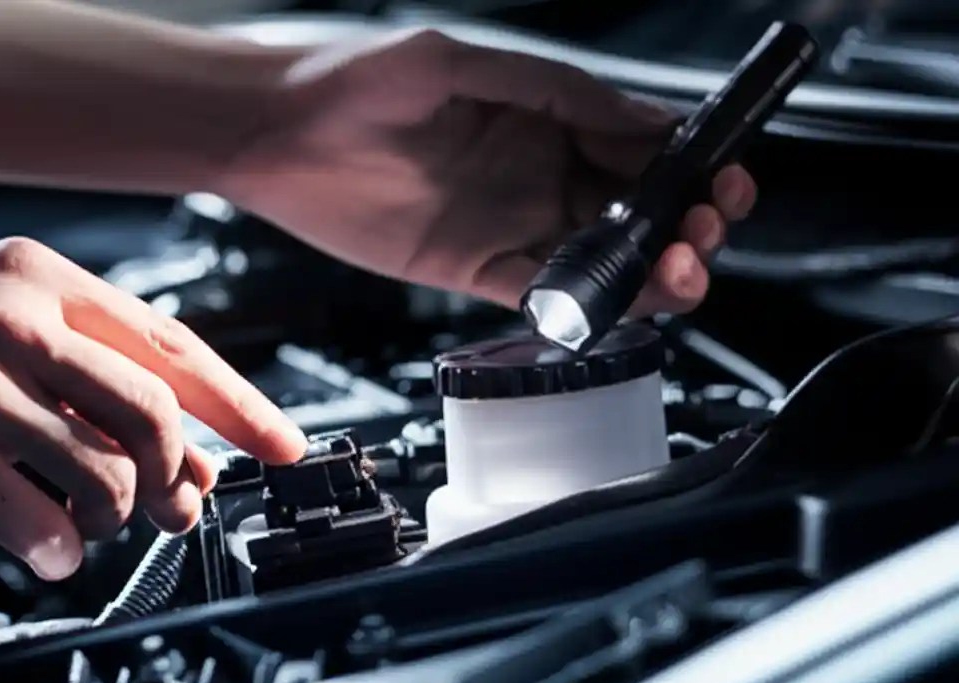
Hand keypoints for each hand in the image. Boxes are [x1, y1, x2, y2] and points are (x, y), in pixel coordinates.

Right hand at [0, 238, 305, 579]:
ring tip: (86, 518)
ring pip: (111, 473)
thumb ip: (90, 383)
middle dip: (178, 475)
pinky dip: (62, 549)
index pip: (171, 342)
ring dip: (115, 516)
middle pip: (155, 410)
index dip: (239, 404)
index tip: (281, 447)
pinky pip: (46, 524)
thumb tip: (193, 459)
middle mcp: (9, 315)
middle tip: (174, 507)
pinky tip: (46, 543)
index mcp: (34, 274)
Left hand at [221, 30, 756, 315]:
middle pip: (634, 210)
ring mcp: (508, 222)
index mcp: (545, 116)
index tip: (722, 181)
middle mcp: (534, 172)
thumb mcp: (459, 63)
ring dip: (650, 273)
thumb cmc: (351, 78)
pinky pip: (543, 293)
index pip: (638, 147)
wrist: (274, 130)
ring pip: (601, 260)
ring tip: (677, 271)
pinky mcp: (472, 267)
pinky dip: (584, 305)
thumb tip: (645, 117)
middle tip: (703, 231)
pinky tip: (612, 303)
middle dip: (683, 225)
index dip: (688, 167)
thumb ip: (554, 93)